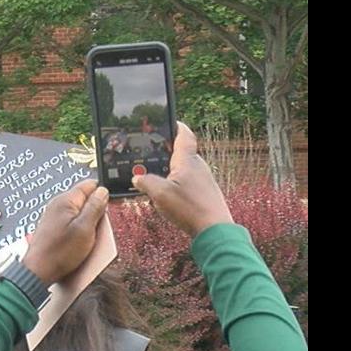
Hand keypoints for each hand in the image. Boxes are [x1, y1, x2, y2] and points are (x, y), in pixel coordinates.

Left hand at [23, 180, 109, 283]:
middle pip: (85, 200)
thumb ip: (95, 207)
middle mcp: (57, 205)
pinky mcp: (53, 228)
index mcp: (65, 200)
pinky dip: (79, 231)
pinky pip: (72, 225)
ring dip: (88, 224)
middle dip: (96, 211)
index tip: (110, 206)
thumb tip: (103, 191)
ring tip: (88, 238)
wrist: (39, 271)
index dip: (103, 194)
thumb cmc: (59, 252)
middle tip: (99, 227)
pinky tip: (79, 243)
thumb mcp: (85, 228)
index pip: (89, 185)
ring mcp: (54, 217)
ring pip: (79, 214)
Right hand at [132, 121, 233, 236]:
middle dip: (167, 153)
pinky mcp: (205, 194)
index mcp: (187, 160)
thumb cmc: (189, 208)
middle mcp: (198, 167)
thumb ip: (146, 182)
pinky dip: (176, 184)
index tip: (170, 120)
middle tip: (152, 154)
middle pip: (182, 153)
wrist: (214, 230)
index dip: (177, 126)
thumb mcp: (159, 194)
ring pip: (184, 170)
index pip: (184, 135)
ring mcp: (203, 181)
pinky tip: (168, 197)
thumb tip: (137, 178)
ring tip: (155, 179)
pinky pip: (188, 183)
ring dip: (170, 171)